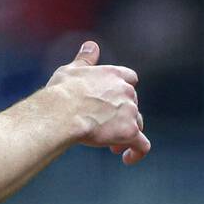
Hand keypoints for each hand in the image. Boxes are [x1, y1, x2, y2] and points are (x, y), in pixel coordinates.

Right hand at [45, 41, 150, 164]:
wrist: (61, 113)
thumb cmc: (62, 91)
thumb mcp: (72, 70)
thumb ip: (85, 59)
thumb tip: (91, 45)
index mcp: (113, 74)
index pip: (130, 78)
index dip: (122, 90)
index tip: (111, 100)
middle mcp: (126, 91)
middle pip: (132, 105)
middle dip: (120, 115)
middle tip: (102, 127)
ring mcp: (130, 112)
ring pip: (136, 124)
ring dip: (125, 133)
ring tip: (110, 146)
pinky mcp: (130, 132)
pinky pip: (142, 145)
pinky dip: (136, 152)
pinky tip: (126, 159)